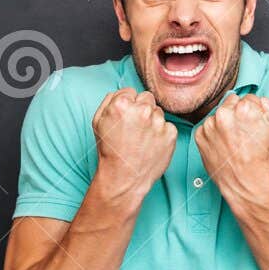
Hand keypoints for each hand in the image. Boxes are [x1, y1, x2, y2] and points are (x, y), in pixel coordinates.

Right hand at [90, 88, 176, 202]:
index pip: (130, 91)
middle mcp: (142, 110)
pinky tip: (151, 144)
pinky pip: (168, 126)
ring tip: (141, 139)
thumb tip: (122, 92)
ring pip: (158, 112)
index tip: (125, 117)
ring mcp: (158, 122)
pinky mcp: (170, 134)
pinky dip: (162, 134)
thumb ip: (110, 100)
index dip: (127, 104)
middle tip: (134, 127)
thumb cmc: (110, 151)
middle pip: (147, 98)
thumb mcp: (98, 121)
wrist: (124, 178)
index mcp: (122, 104)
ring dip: (152, 121)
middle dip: (141, 109)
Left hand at [194, 93, 268, 203]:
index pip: (247, 98)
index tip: (252, 123)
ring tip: (233, 140)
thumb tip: (260, 100)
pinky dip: (214, 134)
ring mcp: (209, 126)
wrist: (246, 182)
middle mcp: (224, 114)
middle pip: (231, 103)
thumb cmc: (262, 157)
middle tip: (243, 132)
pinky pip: (207, 127)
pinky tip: (223, 145)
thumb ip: (268, 107)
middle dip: (236, 113)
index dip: (252, 110)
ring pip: (218, 115)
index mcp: (243, 108)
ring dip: (224, 123)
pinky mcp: (200, 136)